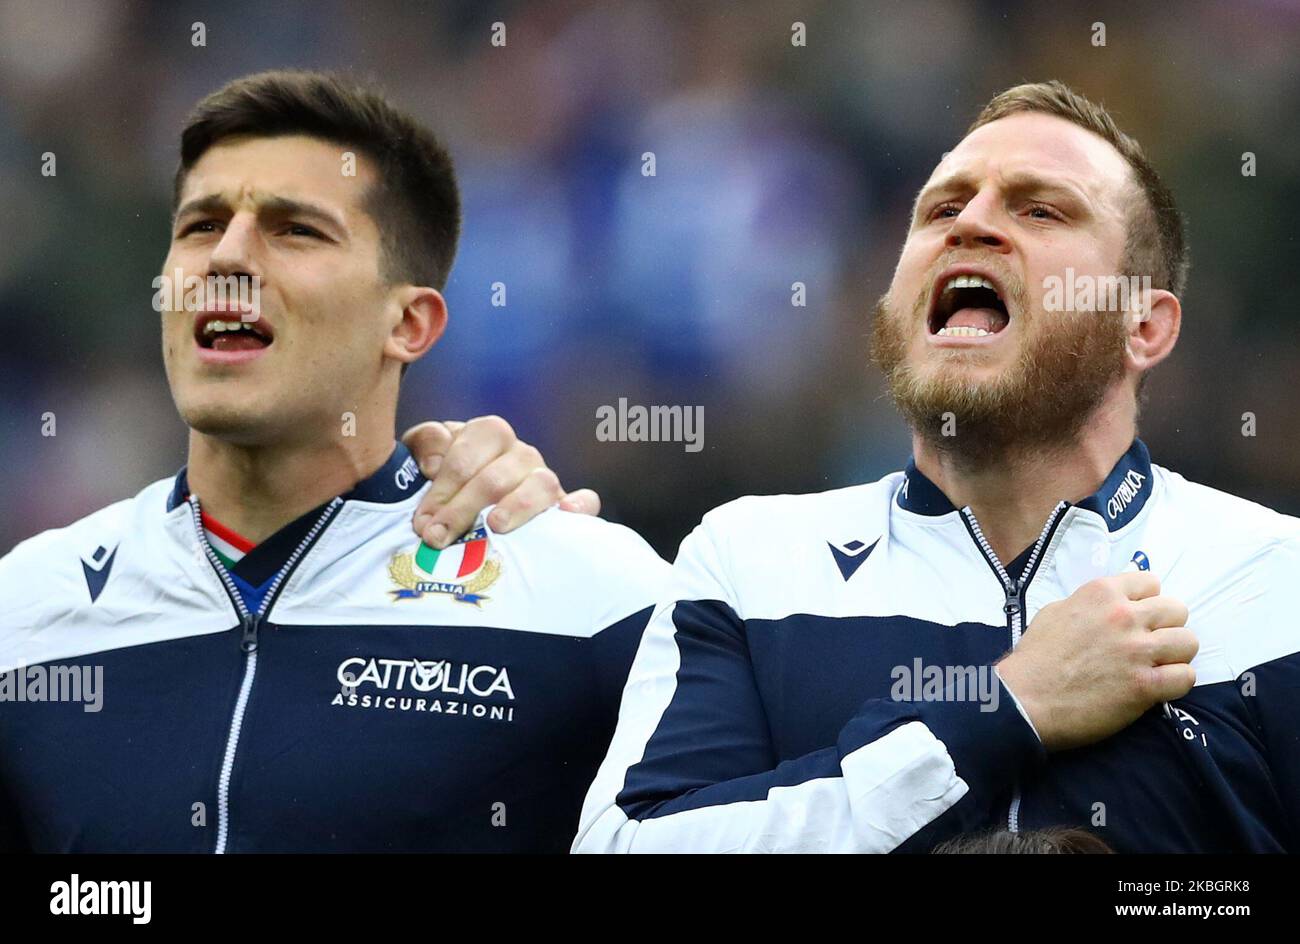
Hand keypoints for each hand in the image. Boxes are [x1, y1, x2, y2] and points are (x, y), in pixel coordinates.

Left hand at [401, 416, 600, 547]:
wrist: (468, 502)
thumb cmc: (442, 479)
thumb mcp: (422, 456)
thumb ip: (425, 443)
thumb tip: (434, 464)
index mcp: (488, 434)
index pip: (467, 455)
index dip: (442, 489)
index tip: (423, 520)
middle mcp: (520, 453)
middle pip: (496, 477)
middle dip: (463, 509)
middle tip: (438, 538)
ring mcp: (545, 478)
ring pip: (539, 484)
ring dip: (515, 507)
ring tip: (494, 527)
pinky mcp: (564, 504)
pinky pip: (585, 500)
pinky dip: (579, 505)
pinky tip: (566, 514)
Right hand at [996, 572, 1195, 751]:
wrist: (1024, 700)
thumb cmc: (1034, 658)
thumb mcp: (1054, 612)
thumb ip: (1088, 605)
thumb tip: (1107, 609)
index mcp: (1101, 593)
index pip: (1150, 582)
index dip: (1145, 602)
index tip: (1136, 618)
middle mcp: (1124, 616)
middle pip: (1177, 609)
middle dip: (1166, 626)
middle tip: (1149, 644)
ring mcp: (1137, 651)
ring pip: (1188, 642)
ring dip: (1175, 655)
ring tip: (1157, 666)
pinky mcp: (1145, 686)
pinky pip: (1186, 676)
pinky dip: (1175, 683)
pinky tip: (1158, 687)